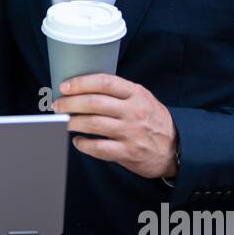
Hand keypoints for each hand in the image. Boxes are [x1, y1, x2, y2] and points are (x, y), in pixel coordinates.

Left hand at [52, 73, 177, 178]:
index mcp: (136, 94)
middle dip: (70, 103)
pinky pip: (98, 147)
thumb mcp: (143, 98)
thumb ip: (120, 92)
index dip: (81, 83)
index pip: (104, 82)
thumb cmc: (153, 120)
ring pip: (93, 124)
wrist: (175, 148)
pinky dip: (83, 144)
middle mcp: (133, 111)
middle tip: (57, 105)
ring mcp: (130, 132)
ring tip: (64, 122)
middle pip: (94, 103)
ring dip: (72, 122)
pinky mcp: (127, 152)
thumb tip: (85, 88)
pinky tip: (78, 141)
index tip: (65, 86)